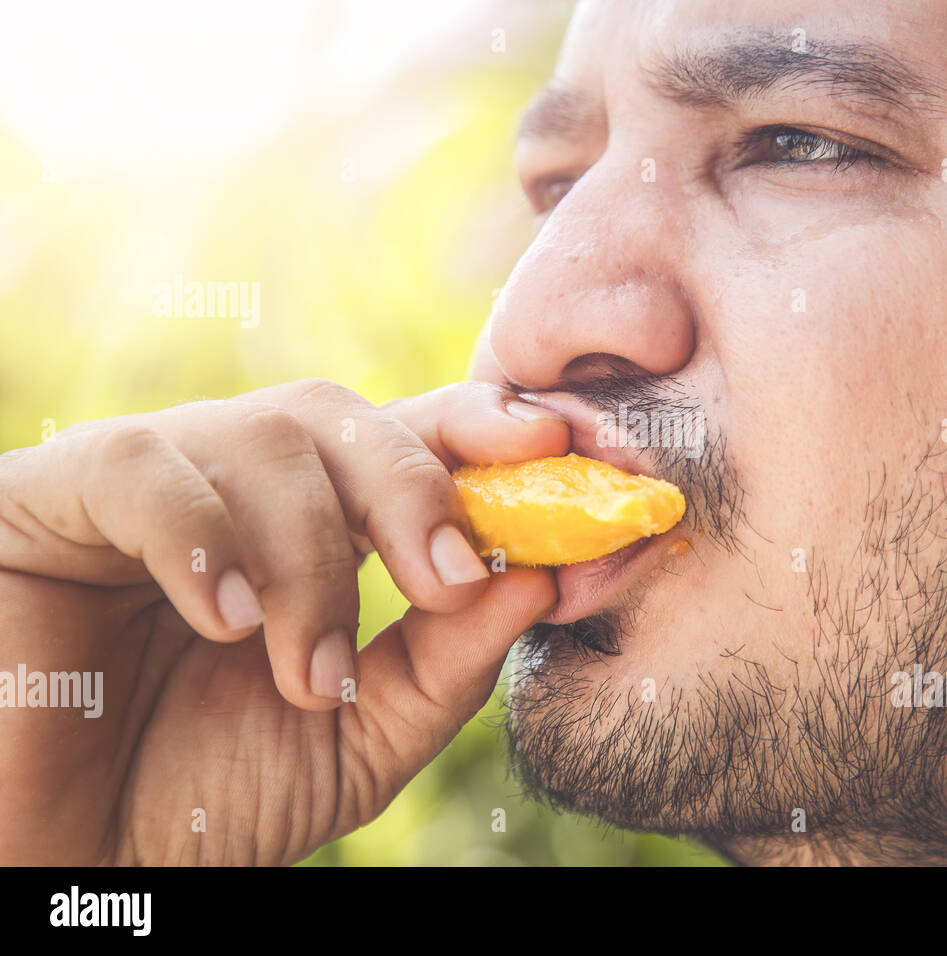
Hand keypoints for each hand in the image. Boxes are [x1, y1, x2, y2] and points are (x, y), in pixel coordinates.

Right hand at [0, 379, 567, 863]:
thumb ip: (448, 660)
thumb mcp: (360, 735)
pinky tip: (226, 620)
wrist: (74, 861)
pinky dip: (203, 537)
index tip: (553, 447)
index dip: (475, 426)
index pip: (398, 438)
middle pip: (338, 416)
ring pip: (258, 438)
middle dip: (412, 488)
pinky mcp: (43, 499)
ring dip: (311, 558)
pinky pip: (139, 467)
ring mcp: (140, 484)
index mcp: (303, 529)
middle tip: (450, 577)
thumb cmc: (208, 798)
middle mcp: (226, 487)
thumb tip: (544, 576)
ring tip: (307, 671)